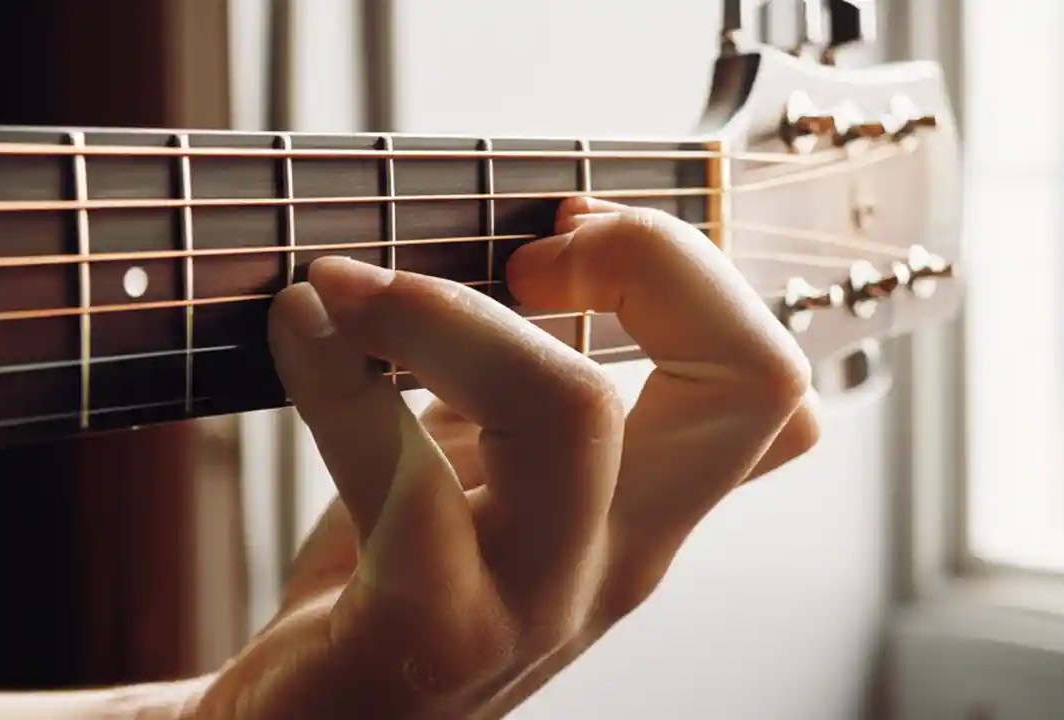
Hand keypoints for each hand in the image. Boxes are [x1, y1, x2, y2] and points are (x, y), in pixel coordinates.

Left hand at [191, 198, 819, 718]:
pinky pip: (403, 475)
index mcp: (640, 510)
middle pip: (745, 384)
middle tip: (530, 254)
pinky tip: (295, 329)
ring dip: (445, 310)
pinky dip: (338, 377)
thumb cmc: (386, 584)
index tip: (567, 239)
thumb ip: (509, 382)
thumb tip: (495, 248)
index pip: (768, 385)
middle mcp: (616, 558)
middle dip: (655, 259)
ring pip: (570, 411)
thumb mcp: (478, 467)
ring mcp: (532, 604)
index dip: (695, 274)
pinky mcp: (425, 636)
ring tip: (349, 286)